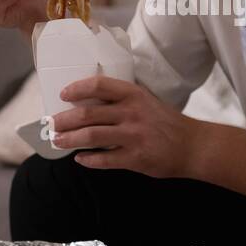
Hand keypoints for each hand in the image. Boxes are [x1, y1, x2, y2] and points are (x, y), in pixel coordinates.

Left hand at [50, 75, 197, 177]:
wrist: (193, 146)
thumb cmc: (167, 123)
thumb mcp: (147, 102)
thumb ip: (122, 102)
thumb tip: (88, 105)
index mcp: (134, 95)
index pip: (99, 85)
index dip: (77, 88)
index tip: (63, 94)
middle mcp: (132, 113)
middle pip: (88, 114)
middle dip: (64, 120)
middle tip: (52, 125)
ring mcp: (133, 136)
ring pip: (91, 136)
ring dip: (69, 139)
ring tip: (58, 141)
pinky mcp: (135, 158)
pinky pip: (104, 159)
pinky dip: (88, 160)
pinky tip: (80, 159)